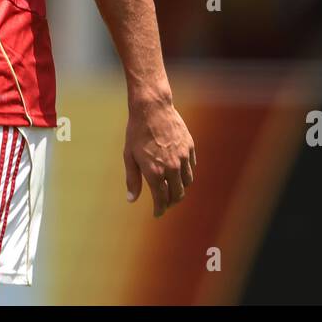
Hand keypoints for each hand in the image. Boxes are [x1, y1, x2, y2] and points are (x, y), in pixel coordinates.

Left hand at [123, 97, 195, 217]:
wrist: (152, 108)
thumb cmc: (137, 132)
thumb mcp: (129, 156)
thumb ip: (132, 180)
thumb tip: (131, 199)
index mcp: (155, 172)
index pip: (161, 199)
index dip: (159, 210)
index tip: (157, 213)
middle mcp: (172, 167)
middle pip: (177, 194)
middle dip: (171, 202)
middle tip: (165, 203)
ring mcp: (183, 157)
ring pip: (187, 182)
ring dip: (180, 189)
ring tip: (173, 189)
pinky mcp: (190, 147)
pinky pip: (191, 167)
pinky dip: (186, 173)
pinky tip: (178, 172)